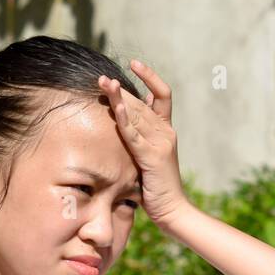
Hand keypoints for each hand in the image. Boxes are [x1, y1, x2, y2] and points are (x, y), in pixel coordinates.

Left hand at [98, 61, 190, 228]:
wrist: (173, 211)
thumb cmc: (157, 189)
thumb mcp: (148, 159)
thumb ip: (140, 141)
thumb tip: (124, 126)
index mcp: (166, 131)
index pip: (162, 95)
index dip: (150, 77)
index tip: (135, 63)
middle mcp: (166, 132)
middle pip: (143, 101)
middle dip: (121, 88)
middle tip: (101, 78)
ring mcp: (161, 143)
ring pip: (137, 113)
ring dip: (118, 97)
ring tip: (103, 83)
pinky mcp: (152, 156)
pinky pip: (134, 133)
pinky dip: (123, 118)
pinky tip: (114, 105)